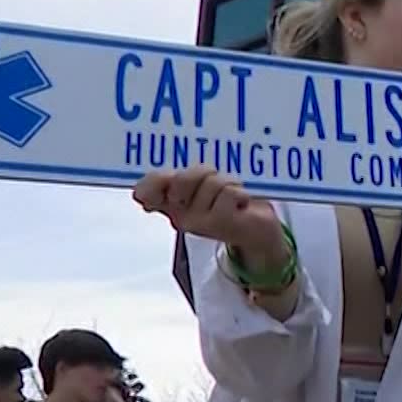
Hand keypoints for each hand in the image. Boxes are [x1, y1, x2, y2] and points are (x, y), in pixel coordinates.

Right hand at [133, 166, 286, 262]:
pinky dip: (240, 192)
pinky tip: (242, 203)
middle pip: (183, 178)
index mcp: (171, 203)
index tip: (165, 188)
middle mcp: (181, 215)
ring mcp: (199, 222)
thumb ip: (177, 180)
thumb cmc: (227, 201)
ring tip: (233, 196)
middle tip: (215, 184)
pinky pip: (229, 192)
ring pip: (211, 183)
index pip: (147, 189)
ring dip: (228, 182)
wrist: (258, 229)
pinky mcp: (221, 224)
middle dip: (204, 173)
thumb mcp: (201, 186)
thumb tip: (143, 190)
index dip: (152, 183)